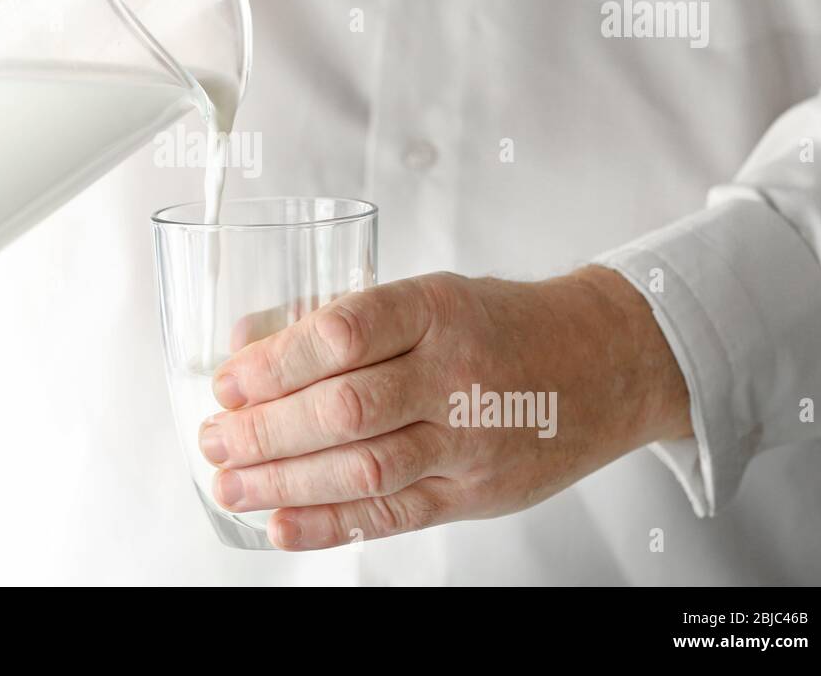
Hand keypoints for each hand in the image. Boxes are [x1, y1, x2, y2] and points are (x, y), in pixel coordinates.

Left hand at [200, 266, 691, 549]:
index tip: (228, 381)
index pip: (344, 333)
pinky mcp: (476, 490)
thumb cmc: (502, 323)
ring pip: (365, 467)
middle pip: (346, 408)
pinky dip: (331, 524)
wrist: (606, 362)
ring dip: (285, 482)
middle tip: (215, 439)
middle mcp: (454, 374)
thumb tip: (249, 341)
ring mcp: (469, 438)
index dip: (275, 362)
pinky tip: (282, 525)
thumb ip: (344, 319)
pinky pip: (395, 514)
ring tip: (232, 484)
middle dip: (266, 430)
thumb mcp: (429, 294)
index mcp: (435, 309)